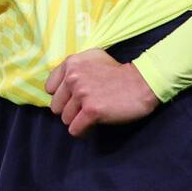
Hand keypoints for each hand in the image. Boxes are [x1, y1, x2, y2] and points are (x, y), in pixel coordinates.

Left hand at [45, 49, 160, 137]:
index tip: (74, 97)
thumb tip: (57, 85)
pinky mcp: (91, 110)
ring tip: (92, 115)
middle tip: (86, 108)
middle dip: (70, 110)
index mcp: (71, 63)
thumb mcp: (93, 59)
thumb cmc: (118, 73)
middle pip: (56, 106)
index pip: (49, 88)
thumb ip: (74, 68)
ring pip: (65, 119)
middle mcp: (73, 76)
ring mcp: (82, 93)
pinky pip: (75, 130)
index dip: (62, 96)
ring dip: (78, 120)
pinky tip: (93, 125)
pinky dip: (82, 131)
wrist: (142, 83)